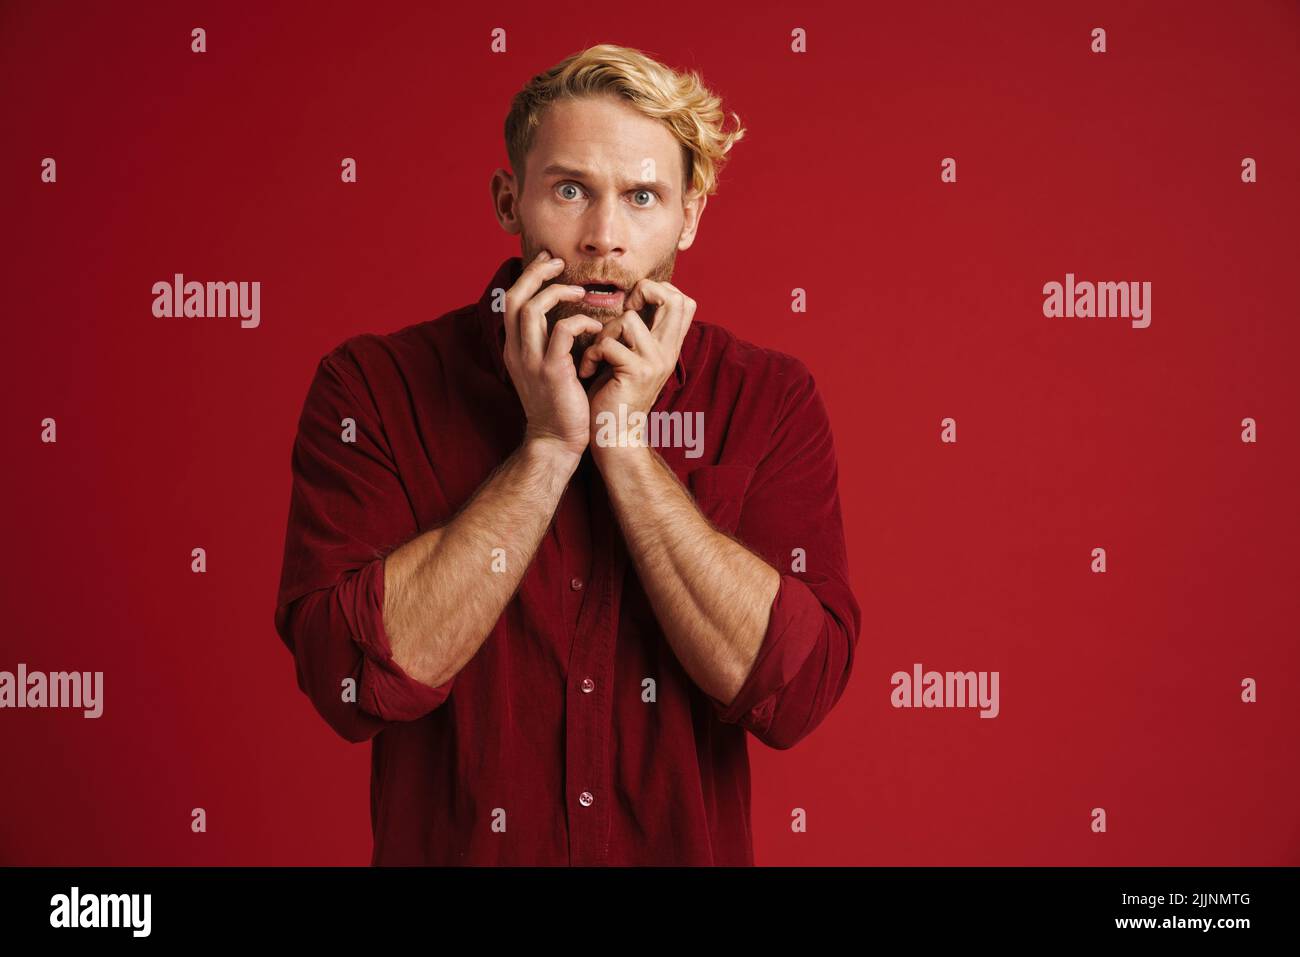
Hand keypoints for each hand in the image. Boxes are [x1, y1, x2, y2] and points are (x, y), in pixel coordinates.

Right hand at [502, 251, 601, 460]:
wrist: (557, 442)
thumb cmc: (561, 404)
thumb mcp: (548, 369)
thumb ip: (550, 343)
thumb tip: (568, 317)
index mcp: (515, 348)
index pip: (511, 300)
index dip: (528, 277)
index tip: (549, 263)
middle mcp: (517, 351)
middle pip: (514, 297)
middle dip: (535, 273)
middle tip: (558, 261)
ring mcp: (531, 361)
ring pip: (532, 309)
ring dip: (557, 292)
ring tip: (580, 292)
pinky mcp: (551, 372)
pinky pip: (563, 332)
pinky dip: (580, 321)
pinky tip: (597, 327)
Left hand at [579, 279, 695, 450]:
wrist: (615, 435)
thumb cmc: (616, 394)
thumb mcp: (634, 358)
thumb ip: (639, 332)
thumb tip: (632, 299)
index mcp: (670, 346)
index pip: (683, 300)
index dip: (657, 291)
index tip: (632, 307)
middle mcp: (669, 352)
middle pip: (673, 300)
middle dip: (642, 294)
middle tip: (623, 313)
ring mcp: (655, 362)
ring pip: (629, 319)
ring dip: (604, 333)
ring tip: (598, 354)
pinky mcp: (636, 373)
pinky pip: (608, 344)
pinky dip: (591, 355)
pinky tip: (588, 371)